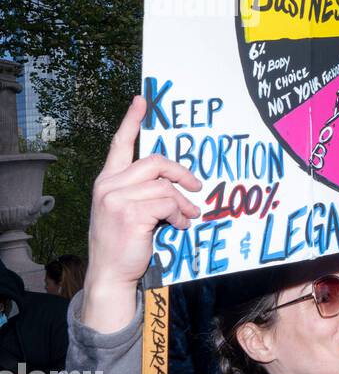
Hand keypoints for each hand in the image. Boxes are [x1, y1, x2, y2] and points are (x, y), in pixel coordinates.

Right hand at [82, 97, 202, 332]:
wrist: (111, 274)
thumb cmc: (124, 244)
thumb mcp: (128, 211)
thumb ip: (143, 191)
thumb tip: (177, 183)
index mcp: (107, 180)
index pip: (119, 143)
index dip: (132, 120)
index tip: (142, 100)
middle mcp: (108, 185)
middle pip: (155, 161)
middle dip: (181, 173)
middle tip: (196, 186)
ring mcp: (116, 198)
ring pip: (165, 185)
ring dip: (183, 202)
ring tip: (187, 217)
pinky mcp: (129, 213)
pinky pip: (168, 204)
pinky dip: (180, 215)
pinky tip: (179, 226)